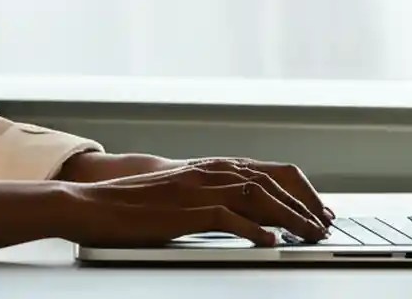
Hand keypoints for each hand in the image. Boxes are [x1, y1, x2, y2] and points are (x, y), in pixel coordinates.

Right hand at [57, 152, 333, 227]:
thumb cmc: (126, 206)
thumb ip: (203, 198)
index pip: (264, 171)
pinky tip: (271, 242)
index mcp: (203, 168)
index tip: (316, 209)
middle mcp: (204, 173)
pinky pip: (228, 218)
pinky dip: (255, 230)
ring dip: (288, 217)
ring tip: (308, 235)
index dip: (295, 189)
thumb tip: (238, 216)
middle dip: (302, 204)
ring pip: (256, 197)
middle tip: (323, 226)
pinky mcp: (182, 212)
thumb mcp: (172, 196)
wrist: (88, 204)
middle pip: (268, 181)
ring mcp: (194, 190)